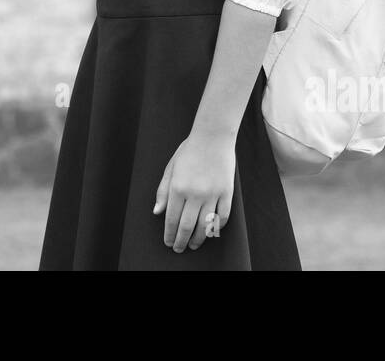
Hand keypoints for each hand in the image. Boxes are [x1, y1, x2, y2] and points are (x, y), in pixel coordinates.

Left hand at [152, 132, 235, 252]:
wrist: (213, 136)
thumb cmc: (189, 150)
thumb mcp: (171, 168)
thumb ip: (163, 191)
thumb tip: (157, 212)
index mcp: (178, 187)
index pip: (172, 219)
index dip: (169, 234)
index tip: (168, 242)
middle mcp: (195, 193)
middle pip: (187, 226)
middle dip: (182, 241)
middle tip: (179, 248)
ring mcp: (212, 194)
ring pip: (205, 225)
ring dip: (198, 238)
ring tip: (194, 244)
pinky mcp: (227, 192)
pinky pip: (222, 216)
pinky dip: (217, 227)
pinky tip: (210, 230)